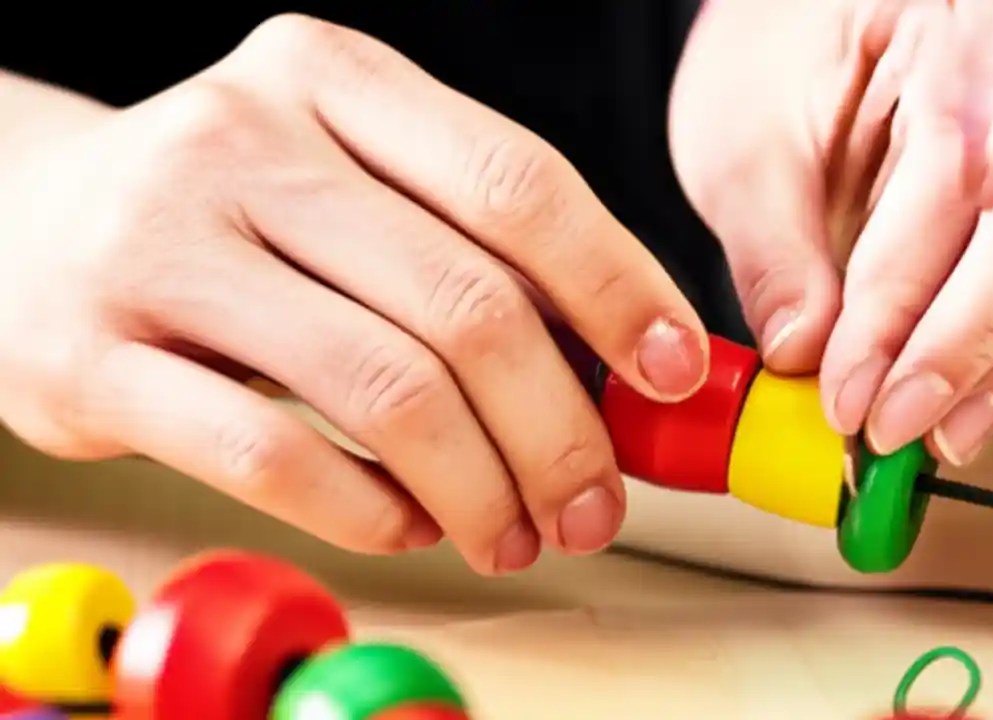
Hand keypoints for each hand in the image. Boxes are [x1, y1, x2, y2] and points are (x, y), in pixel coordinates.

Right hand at [0, 15, 708, 573]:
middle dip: (561, 426)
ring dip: (482, 487)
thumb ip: (466, 248)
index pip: (517, 183)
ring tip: (518, 530)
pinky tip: (411, 523)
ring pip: (385, 389)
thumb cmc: (226, 214)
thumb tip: (624, 362)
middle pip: (467, 302)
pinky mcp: (96, 359)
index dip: (618, 286)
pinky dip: (371, 510)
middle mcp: (244, 139)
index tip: (676, 373)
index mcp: (331, 76)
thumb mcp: (342, 182)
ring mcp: (161, 244)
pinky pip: (275, 456)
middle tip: (597, 499)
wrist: (18, 223)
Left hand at [669, 0, 992, 463]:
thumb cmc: (783, 68)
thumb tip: (804, 355)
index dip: (901, 298)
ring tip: (946, 431)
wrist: (819, 37)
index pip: (951, 171)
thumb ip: (773, 247)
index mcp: (972, 20)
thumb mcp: (742, 144)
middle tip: (895, 424)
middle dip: (968, 344)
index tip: (849, 387)